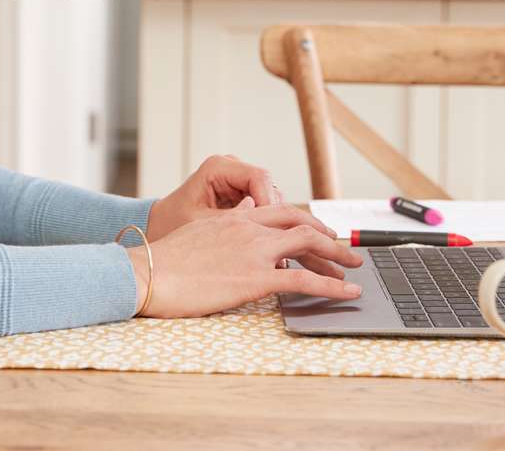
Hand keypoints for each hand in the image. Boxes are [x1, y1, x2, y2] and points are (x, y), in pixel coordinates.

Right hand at [129, 202, 363, 317]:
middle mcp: (248, 228)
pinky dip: (333, 286)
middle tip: (345, 248)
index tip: (317, 232)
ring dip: (337, 255)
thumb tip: (226, 238)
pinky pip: (304, 281)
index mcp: (232, 218)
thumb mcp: (192, 237)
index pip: (278, 212)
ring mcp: (254, 251)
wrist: (147, 272)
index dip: (303, 221)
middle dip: (327, 235)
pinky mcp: (255, 278)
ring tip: (356, 266)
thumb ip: (215, 235)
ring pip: (309, 244)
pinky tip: (349, 292)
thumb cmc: (160, 262)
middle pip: (300, 222)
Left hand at [147, 154, 308, 239]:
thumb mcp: (203, 225)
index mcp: (218, 168)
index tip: (275, 232)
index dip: (271, 204)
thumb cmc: (172, 225)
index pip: (259, 178)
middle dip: (277, 218)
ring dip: (275, 224)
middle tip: (281, 247)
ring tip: (277, 252)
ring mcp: (238, 182)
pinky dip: (268, 228)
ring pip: (271, 199)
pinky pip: (264, 209)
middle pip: (269, 188)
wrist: (159, 231)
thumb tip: (268, 231)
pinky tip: (269, 250)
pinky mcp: (242, 196)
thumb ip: (234, 222)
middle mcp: (232, 169)